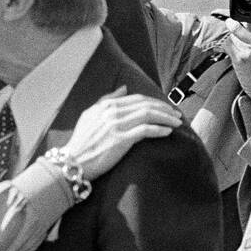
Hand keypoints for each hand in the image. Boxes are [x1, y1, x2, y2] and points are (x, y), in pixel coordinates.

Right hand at [62, 87, 182, 177]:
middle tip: (177, 114)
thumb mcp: (89, 115)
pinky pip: (146, 131)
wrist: (73, 162)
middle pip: (146, 105)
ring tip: (177, 122)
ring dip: (166, 118)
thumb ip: (106, 100)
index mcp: (106, 105)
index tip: (166, 107)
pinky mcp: (120, 140)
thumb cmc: (81, 141)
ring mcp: (116, 126)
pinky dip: (159, 130)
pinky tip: (168, 132)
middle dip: (165, 108)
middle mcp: (112, 112)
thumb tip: (124, 88)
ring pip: (148, 115)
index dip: (155, 101)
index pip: (137, 99)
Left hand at [220, 18, 250, 102]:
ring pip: (232, 36)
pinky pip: (227, 46)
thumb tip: (240, 24)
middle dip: (231, 23)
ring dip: (228, 39)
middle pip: (240, 25)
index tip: (237, 12)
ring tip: (231, 44)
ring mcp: (250, 50)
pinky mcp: (240, 58)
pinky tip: (225, 50)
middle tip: (227, 21)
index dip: (242, 15)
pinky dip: (223, 47)